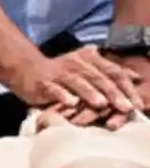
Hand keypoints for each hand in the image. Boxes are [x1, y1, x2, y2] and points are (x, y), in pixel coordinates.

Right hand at [9, 46, 142, 113]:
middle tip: (126, 108)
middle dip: (113, 93)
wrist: (28, 70)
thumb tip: (136, 77)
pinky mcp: (43, 83)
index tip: (138, 104)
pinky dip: (62, 95)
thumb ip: (111, 73)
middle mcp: (76, 63)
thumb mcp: (89, 69)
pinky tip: (71, 103)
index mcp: (89, 59)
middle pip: (98, 78)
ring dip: (89, 93)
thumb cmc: (63, 73)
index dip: (126, 87)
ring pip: (77, 82)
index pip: (113, 72)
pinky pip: (54, 89)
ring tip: (101, 104)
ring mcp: (59, 73)